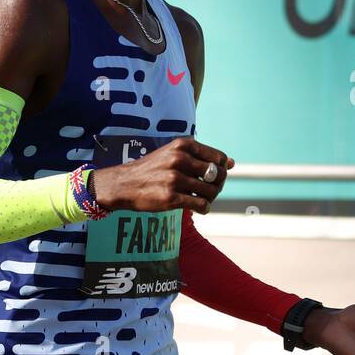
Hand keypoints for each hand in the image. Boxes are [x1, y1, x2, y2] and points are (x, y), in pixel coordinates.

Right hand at [89, 137, 234, 213]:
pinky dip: (204, 208)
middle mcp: (179, 159)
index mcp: (182, 145)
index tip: (213, 177)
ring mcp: (175, 179)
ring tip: (202, 199)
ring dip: (210, 198)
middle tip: (209, 190)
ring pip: (211, 191)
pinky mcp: (171, 197)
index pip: (219, 157)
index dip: (221, 169)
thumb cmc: (152, 169)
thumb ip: (201, 156)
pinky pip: (201, 205)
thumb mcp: (174, 154)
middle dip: (218, 185)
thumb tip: (231, 163)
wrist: (122, 184)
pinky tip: (198, 208)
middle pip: (218, 175)